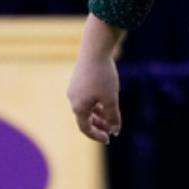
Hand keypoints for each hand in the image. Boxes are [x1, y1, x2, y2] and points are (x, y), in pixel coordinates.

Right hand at [68, 15, 124, 143]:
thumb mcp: (111, 99)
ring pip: (86, 107)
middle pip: (85, 118)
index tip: (109, 138)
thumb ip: (113, 117)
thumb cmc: (103, 76)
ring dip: (98, 114)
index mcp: (78, 107)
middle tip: (112, 128)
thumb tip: (115, 131)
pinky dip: (95, 103)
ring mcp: (73, 89)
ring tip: (111, 115)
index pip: (85, 129)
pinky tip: (106, 100)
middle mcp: (72, 99)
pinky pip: (85, 97)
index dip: (97, 136)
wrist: (95, 49)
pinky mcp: (77, 79)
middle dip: (99, 125)